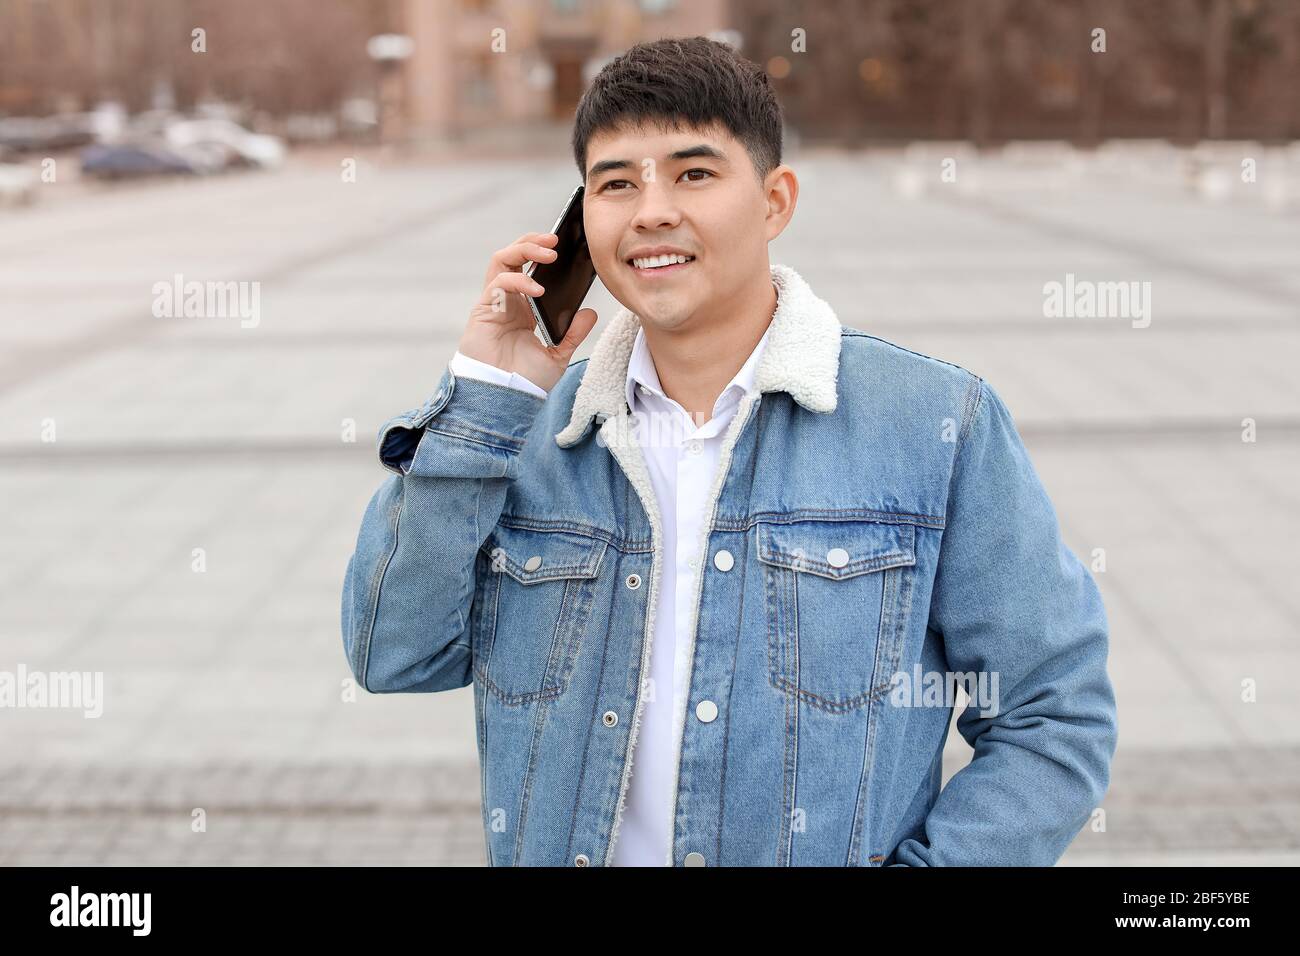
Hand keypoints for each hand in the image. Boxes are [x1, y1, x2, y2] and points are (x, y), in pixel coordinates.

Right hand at [456, 232, 598, 392]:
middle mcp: (507, 300)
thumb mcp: (558, 354)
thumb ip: (573, 333)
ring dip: (524, 250)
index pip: (529, 267)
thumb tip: (591, 313)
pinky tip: (537, 288)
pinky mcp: (483, 309)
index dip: (542, 253)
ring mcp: (494, 302)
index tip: (565, 246)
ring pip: (502, 260)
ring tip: (548, 252)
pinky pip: (498, 282)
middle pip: (514, 256)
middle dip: (532, 242)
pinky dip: (519, 280)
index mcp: (523, 307)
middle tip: (555, 239)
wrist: (505, 397)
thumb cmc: (524, 380)